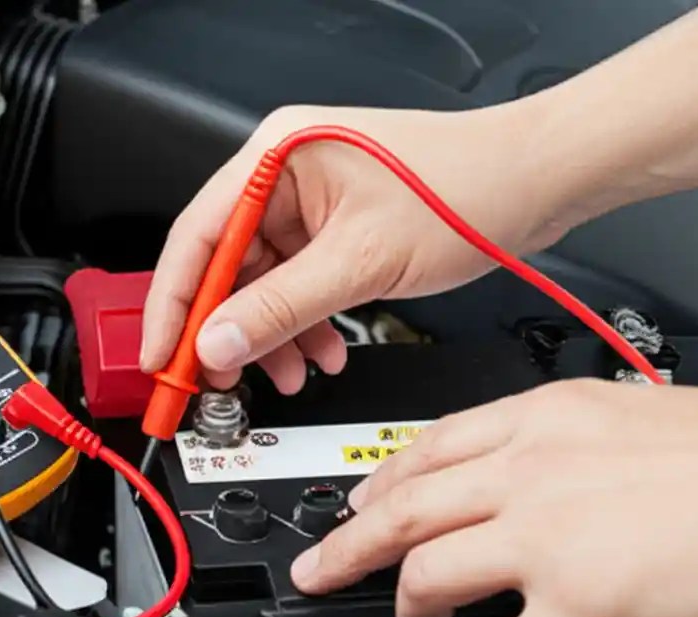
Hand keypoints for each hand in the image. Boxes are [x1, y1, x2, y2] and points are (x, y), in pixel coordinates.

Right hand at [140, 103, 572, 392]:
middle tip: (218, 380)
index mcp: (275, 156)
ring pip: (263, 284)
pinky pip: (297, 284)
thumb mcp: (360, 261)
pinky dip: (304, 323)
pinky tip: (321, 351)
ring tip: (288, 373)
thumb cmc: (465, 187)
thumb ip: (280, 308)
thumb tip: (218, 343)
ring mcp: (309, 200)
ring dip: (273, 335)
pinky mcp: (333, 226)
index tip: (162, 357)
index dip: (173, 304)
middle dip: (229, 330)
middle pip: (226, 265)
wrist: (535, 183)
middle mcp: (283, 173)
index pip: (198, 237)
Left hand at [290, 380, 697, 616]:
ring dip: (411, 613)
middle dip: (346, 547)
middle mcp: (526, 470)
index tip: (360, 503)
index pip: (429, 449)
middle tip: (319, 571)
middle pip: (402, 509)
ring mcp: (543, 534)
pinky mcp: (577, 598)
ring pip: (428, 574)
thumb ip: (562, 441)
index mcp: (537, 420)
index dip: (381, 483)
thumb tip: (531, 466)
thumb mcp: (623, 412)